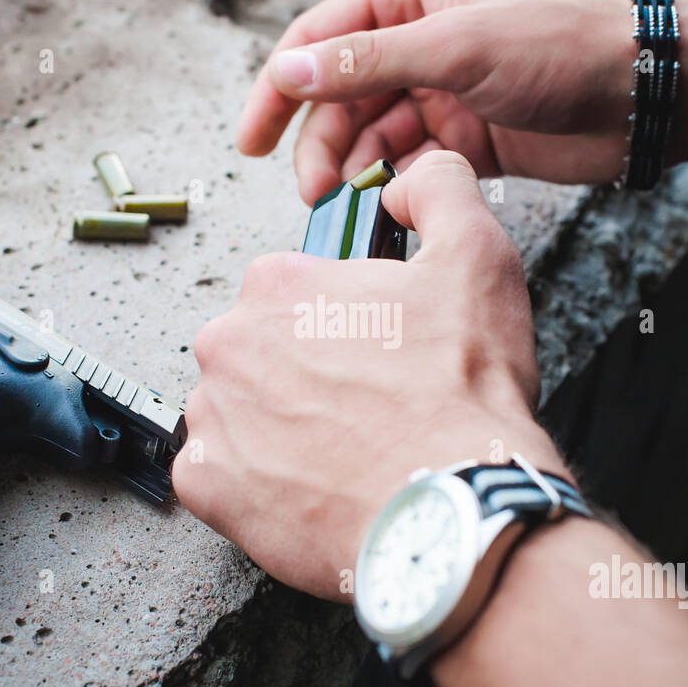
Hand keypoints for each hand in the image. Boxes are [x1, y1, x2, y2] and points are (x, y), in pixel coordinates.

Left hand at [174, 151, 566, 600]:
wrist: (451, 510)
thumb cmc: (461, 397)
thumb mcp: (479, 260)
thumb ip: (440, 191)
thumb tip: (412, 176)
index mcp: (278, 286)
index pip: (290, 291)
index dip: (339, 323)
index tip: (371, 354)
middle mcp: (227, 345)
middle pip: (258, 351)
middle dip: (301, 374)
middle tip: (363, 407)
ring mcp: (212, 419)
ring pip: (238, 412)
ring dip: (277, 426)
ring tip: (342, 451)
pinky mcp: (209, 488)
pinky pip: (219, 477)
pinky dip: (254, 484)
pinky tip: (309, 486)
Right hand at [236, 0, 633, 204]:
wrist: (639, 94)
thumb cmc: (559, 47)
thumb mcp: (454, 48)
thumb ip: (366, 63)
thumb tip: (288, 72)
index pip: (316, 40)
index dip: (278, 90)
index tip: (251, 140)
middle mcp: (415, 40)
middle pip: (337, 95)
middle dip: (318, 142)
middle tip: (310, 191)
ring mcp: (438, 90)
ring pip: (369, 133)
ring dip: (351, 166)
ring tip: (343, 201)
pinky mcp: (462, 135)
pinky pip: (406, 160)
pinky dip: (389, 181)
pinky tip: (383, 199)